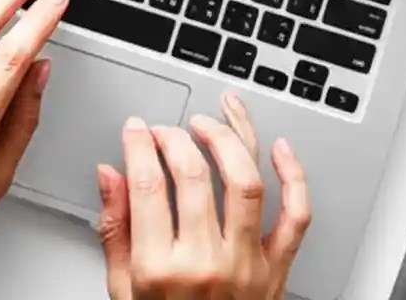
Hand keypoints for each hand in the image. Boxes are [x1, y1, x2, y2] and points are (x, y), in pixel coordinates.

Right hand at [96, 93, 311, 298]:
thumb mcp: (123, 289)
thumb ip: (115, 229)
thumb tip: (109, 176)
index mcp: (160, 270)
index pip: (147, 185)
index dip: (140, 145)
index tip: (136, 130)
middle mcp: (206, 264)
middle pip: (192, 175)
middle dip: (175, 137)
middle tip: (166, 129)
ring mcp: (246, 265)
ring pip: (245, 182)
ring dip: (229, 139)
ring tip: (212, 123)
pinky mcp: (276, 270)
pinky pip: (296, 215)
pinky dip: (293, 176)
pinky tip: (278, 149)